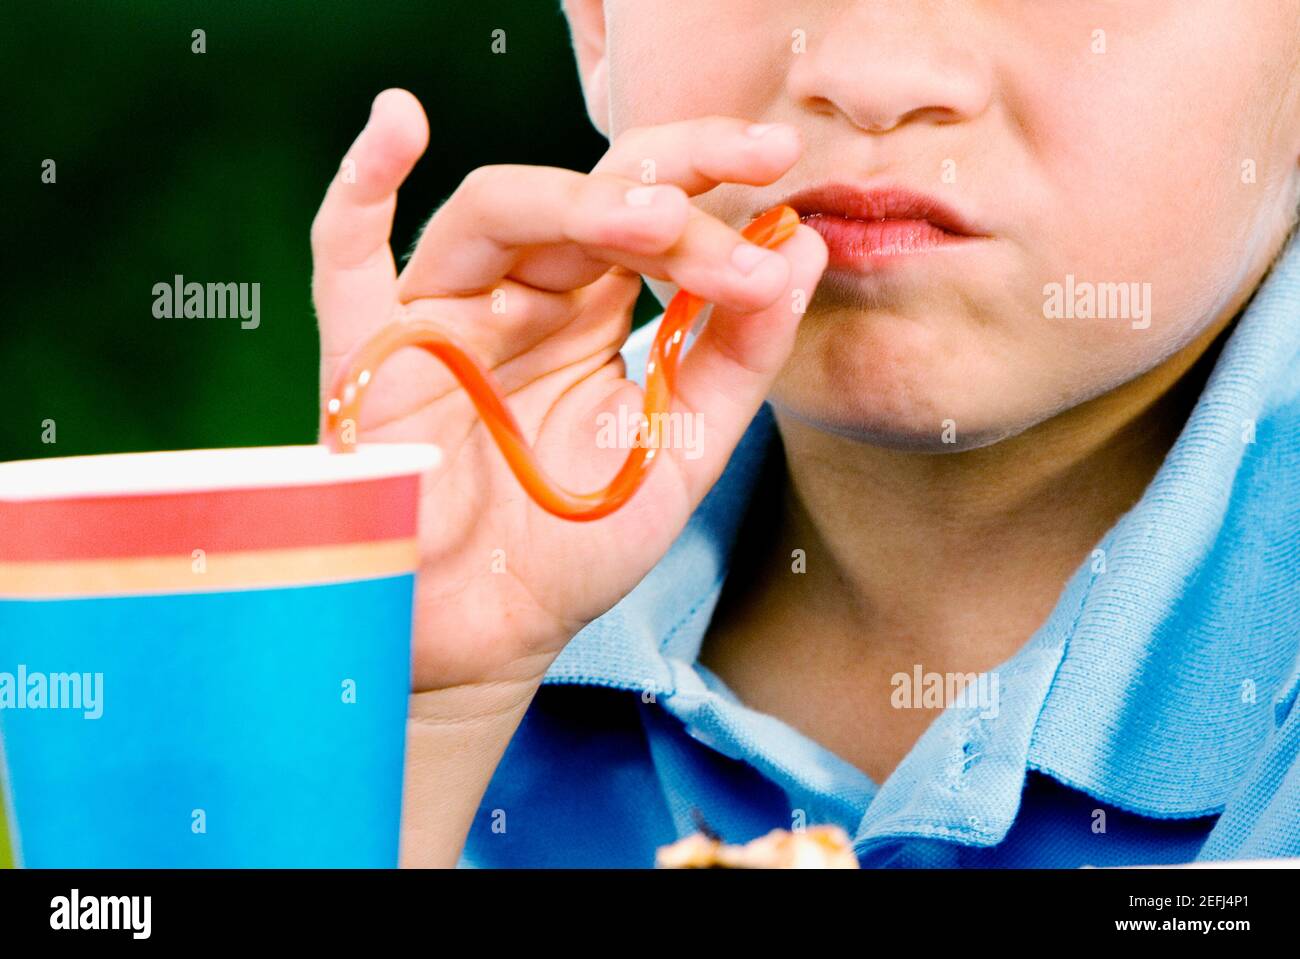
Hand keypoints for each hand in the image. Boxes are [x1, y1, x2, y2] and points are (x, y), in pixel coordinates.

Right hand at [311, 89, 826, 693]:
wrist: (493, 632)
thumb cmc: (575, 543)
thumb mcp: (679, 448)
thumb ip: (738, 355)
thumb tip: (801, 248)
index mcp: (589, 313)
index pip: (649, 218)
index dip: (714, 189)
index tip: (786, 182)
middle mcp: (519, 297)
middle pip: (586, 196)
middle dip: (672, 177)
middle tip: (754, 162)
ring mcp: (444, 314)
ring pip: (497, 213)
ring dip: (578, 202)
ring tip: (657, 218)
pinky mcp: (371, 351)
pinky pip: (344, 256)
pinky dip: (359, 187)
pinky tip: (400, 124)